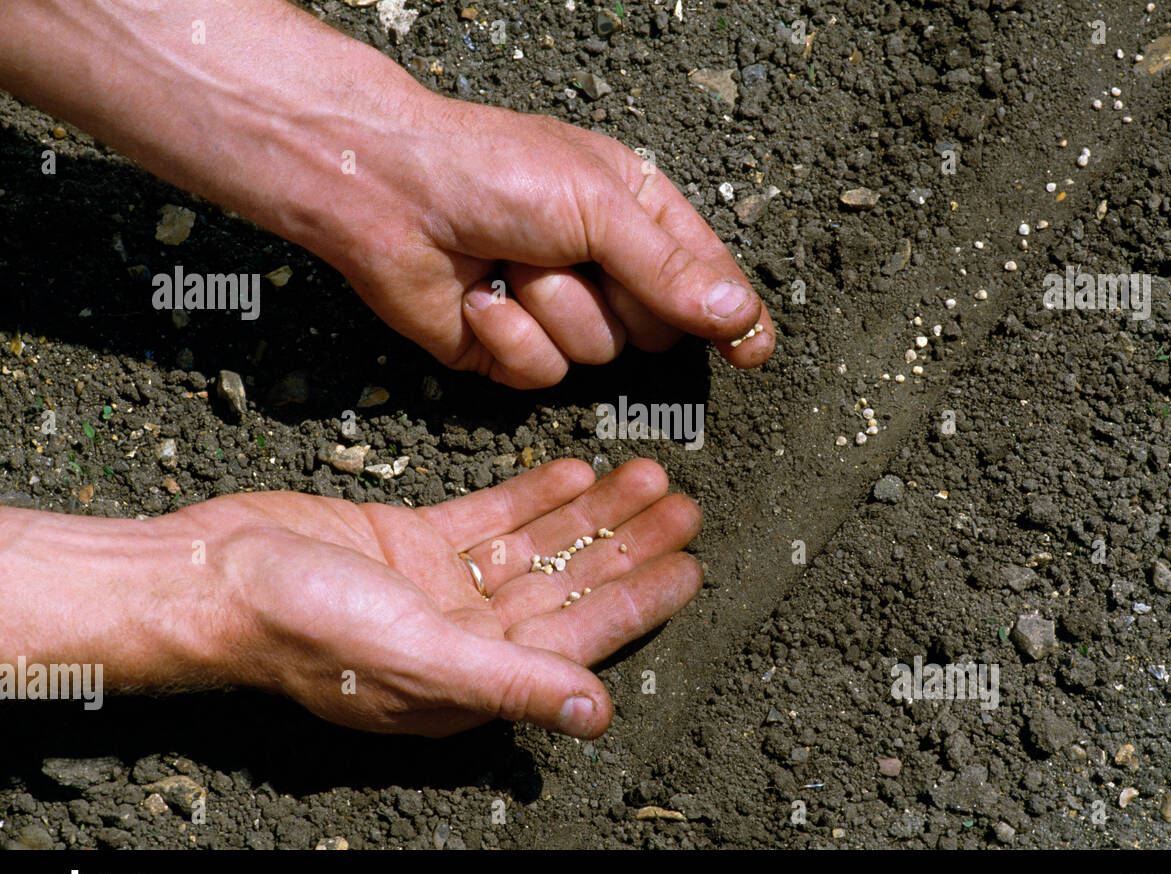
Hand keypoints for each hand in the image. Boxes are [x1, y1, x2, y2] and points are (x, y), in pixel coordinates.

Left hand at [0, 0, 775, 388]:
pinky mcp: (507, 349)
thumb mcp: (598, 204)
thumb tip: (737, 317)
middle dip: (617, 299)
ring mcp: (554, 312)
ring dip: (553, 310)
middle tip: (575, 256)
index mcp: (635, 218)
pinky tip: (480, 299)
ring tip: (511, 264)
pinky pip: (539, 375)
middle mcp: (601, 269)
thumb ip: (670, 268)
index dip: (733, 317)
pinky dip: (510, 338)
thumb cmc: (491, 170)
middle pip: (655, 331)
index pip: (706, 281)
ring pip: (595, 357)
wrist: (385, 191)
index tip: (754, 352)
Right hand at [170, 459, 701, 737]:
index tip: (690, 566)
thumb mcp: (420, 656)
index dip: (637, 602)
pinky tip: (573, 470)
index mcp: (473, 679)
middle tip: (681, 504)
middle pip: (568, 587)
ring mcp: (441, 588)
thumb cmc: (304, 627)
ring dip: (588, 514)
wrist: (213, 575)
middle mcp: (466, 636)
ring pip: (536, 549)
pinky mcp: (415, 543)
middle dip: (625, 546)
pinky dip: (531, 496)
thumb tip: (595, 715)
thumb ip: (512, 681)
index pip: (578, 639)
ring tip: (643, 475)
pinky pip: (490, 520)